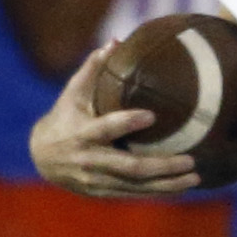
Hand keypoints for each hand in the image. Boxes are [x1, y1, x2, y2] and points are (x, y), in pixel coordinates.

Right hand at [29, 47, 200, 197]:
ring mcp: (96, 180)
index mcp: (82, 132)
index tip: (152, 115)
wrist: (41, 157)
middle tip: (191, 160)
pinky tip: (181, 188)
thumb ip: (93, 69)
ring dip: (168, 184)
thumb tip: (116, 41)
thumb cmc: (65, 116)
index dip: (127, 122)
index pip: (106, 128)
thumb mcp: (73, 92)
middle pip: (130, 167)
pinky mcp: (102, 192)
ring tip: (195, 178)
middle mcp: (89, 160)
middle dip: (162, 165)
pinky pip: (134, 195)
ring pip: (137, 186)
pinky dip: (159, 192)